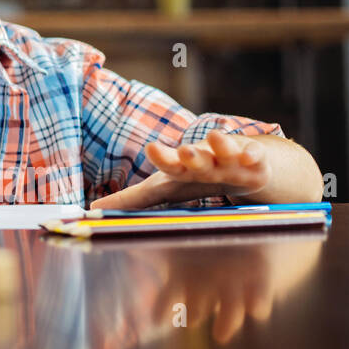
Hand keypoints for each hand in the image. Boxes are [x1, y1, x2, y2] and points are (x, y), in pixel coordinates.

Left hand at [90, 130, 270, 209]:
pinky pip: (255, 158)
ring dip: (221, 145)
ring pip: (225, 152)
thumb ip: (131, 200)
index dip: (161, 157)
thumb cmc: (194, 177)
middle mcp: (203, 160)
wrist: (236, 163)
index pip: (167, 162)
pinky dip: (254, 156)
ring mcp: (229, 160)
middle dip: (191, 154)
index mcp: (180, 169)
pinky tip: (253, 156)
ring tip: (217, 137)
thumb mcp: (164, 189)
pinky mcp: (254, 163)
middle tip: (185, 149)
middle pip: (196, 157)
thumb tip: (92, 211)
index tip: (151, 148)